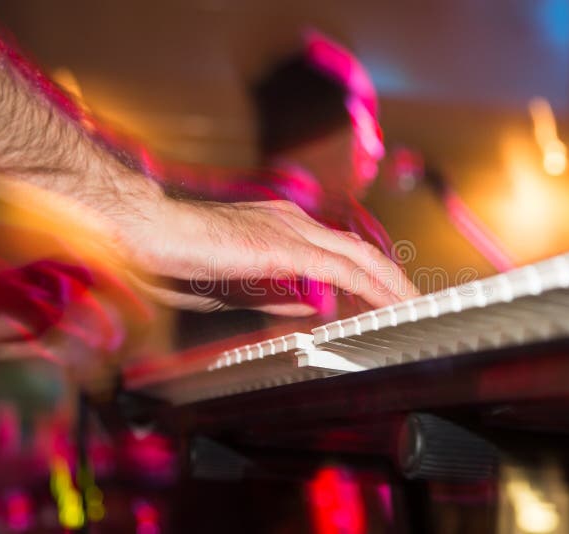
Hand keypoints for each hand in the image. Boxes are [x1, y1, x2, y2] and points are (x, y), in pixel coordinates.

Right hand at [110, 189, 419, 315]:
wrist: (152, 232)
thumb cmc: (182, 257)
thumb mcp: (238, 286)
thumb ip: (279, 294)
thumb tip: (314, 304)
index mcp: (282, 227)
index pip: (338, 250)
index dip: (368, 272)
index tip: (386, 295)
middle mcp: (294, 222)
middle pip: (359, 250)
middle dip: (392, 278)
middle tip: (415, 301)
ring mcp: (292, 231)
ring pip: (359, 257)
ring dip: (390, 283)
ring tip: (413, 306)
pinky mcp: (286, 247)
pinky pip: (341, 269)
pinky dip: (371, 287)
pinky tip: (388, 304)